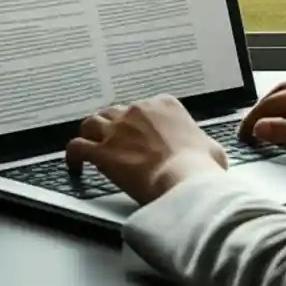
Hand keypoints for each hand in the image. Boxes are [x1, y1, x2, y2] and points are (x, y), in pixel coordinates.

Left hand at [65, 94, 227, 204]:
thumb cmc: (200, 166)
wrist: (185, 179)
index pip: (146, 107)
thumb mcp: (212, 148)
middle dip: (115, 126)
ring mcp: (117, 129)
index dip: (141, 122)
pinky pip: (77, 147)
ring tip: (90, 144)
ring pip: (92, 123)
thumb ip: (203, 144)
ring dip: (90, 134)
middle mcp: (138, 111)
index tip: (142, 134)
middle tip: (115, 141)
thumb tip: (206, 152)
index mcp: (165, 105)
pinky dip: (73, 155)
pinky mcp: (102, 151)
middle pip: (117, 112)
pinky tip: (74, 163)